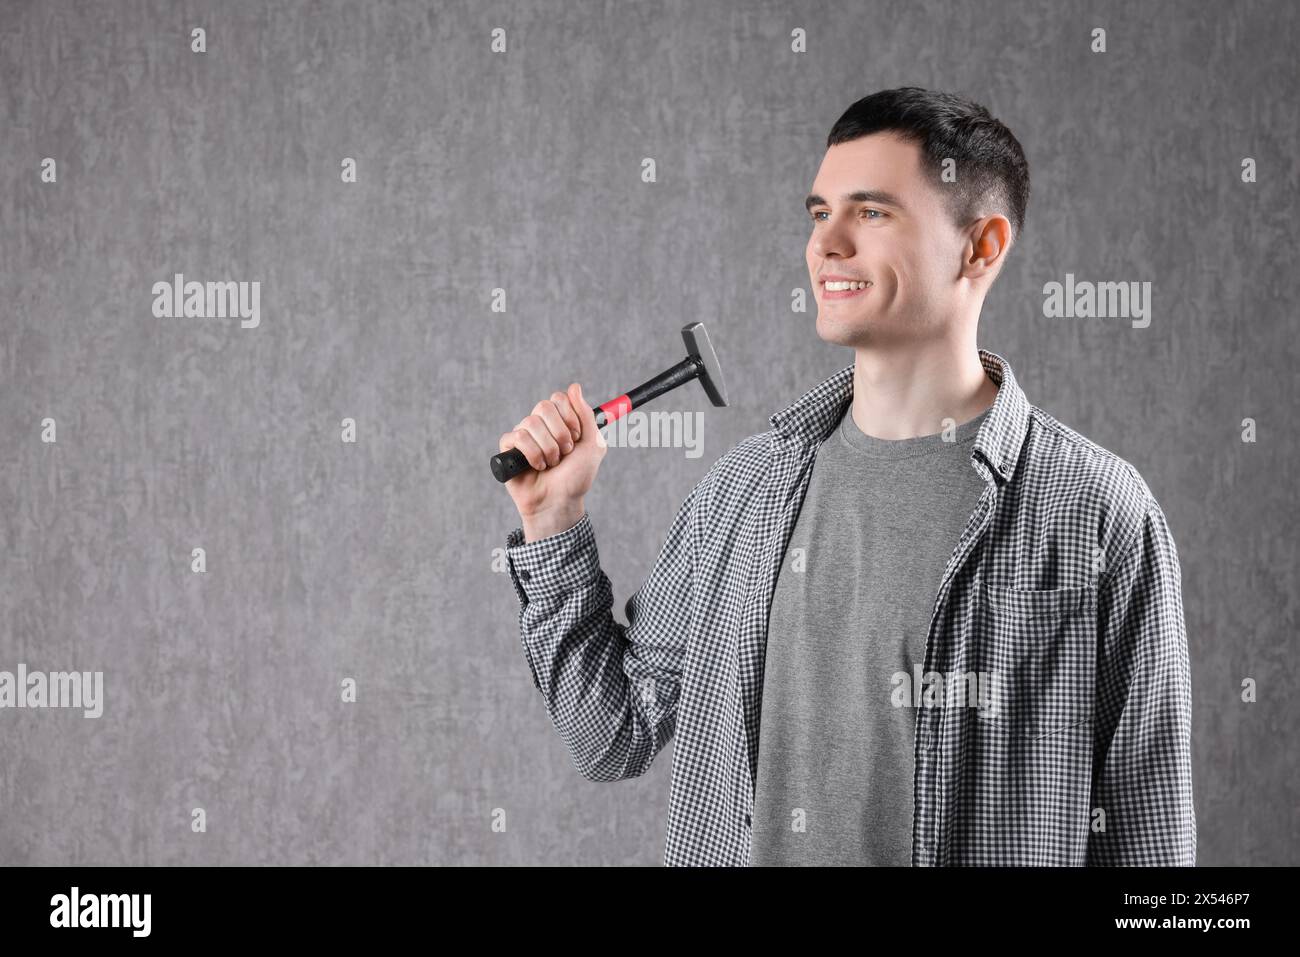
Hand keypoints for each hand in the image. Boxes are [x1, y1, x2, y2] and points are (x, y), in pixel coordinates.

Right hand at [499, 382, 607, 538]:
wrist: (560, 501)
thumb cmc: (577, 477)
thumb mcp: (592, 444)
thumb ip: (586, 414)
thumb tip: (574, 387)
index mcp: (559, 421)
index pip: (558, 399)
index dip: (570, 417)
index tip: (577, 436)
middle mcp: (540, 425)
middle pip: (544, 407)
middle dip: (560, 433)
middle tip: (565, 452)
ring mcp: (523, 436)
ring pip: (531, 423)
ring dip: (548, 448)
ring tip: (551, 464)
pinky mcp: (508, 449)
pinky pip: (517, 437)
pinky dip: (532, 454)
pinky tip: (537, 467)